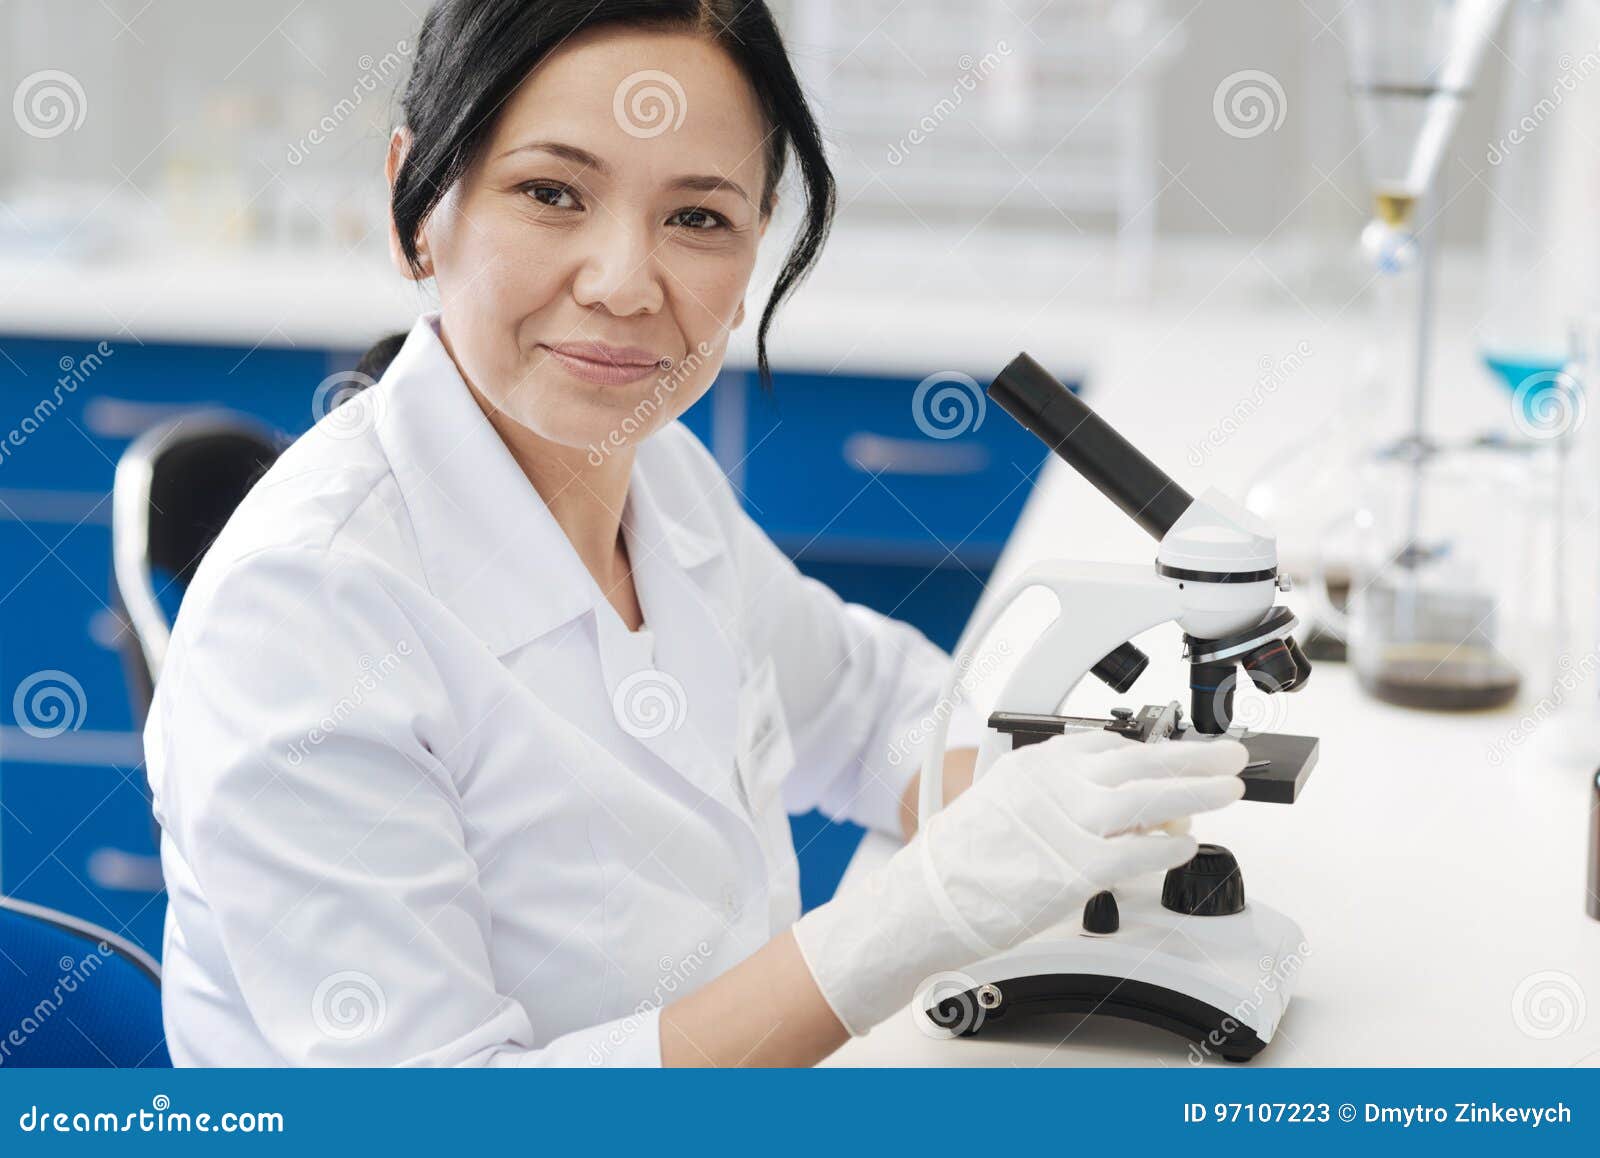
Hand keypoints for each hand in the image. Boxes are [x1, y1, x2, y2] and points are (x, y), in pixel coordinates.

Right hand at [792, 729, 1247, 1034]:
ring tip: (1229, 789)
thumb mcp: (1002, 803)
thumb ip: (1053, 793)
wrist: (924, 902)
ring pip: (1150, 796)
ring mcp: (1066, 824)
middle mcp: (1052, 784)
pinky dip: (1169, 846)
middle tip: (1229, 755)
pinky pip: (1137, 852)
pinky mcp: (1075, 868)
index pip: (1108, 742)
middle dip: (1192, 755)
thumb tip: (1104, 803)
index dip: (1154, 746)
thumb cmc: (956, 863)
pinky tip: (1188, 844)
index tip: (1178, 749)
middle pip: (1139, 758)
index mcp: (1034, 764)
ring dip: (1197, 791)